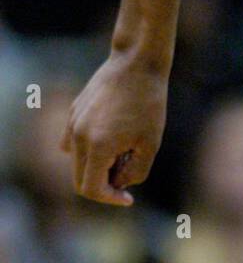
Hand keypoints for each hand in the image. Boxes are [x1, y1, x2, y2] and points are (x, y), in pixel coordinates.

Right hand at [61, 49, 167, 205]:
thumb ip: (136, 171)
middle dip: (102, 186)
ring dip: (94, 167)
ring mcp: (73, 122)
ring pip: (75, 161)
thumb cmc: (149, 103)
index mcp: (98, 146)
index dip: (110, 199)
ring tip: (122, 155)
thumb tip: (120, 183)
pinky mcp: (73, 111)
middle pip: (79, 179)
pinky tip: (111, 140)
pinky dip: (87, 150)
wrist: (137, 63)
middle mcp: (78, 136)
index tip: (128, 197)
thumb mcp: (150, 143)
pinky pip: (72, 142)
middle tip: (127, 178)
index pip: (91, 189)